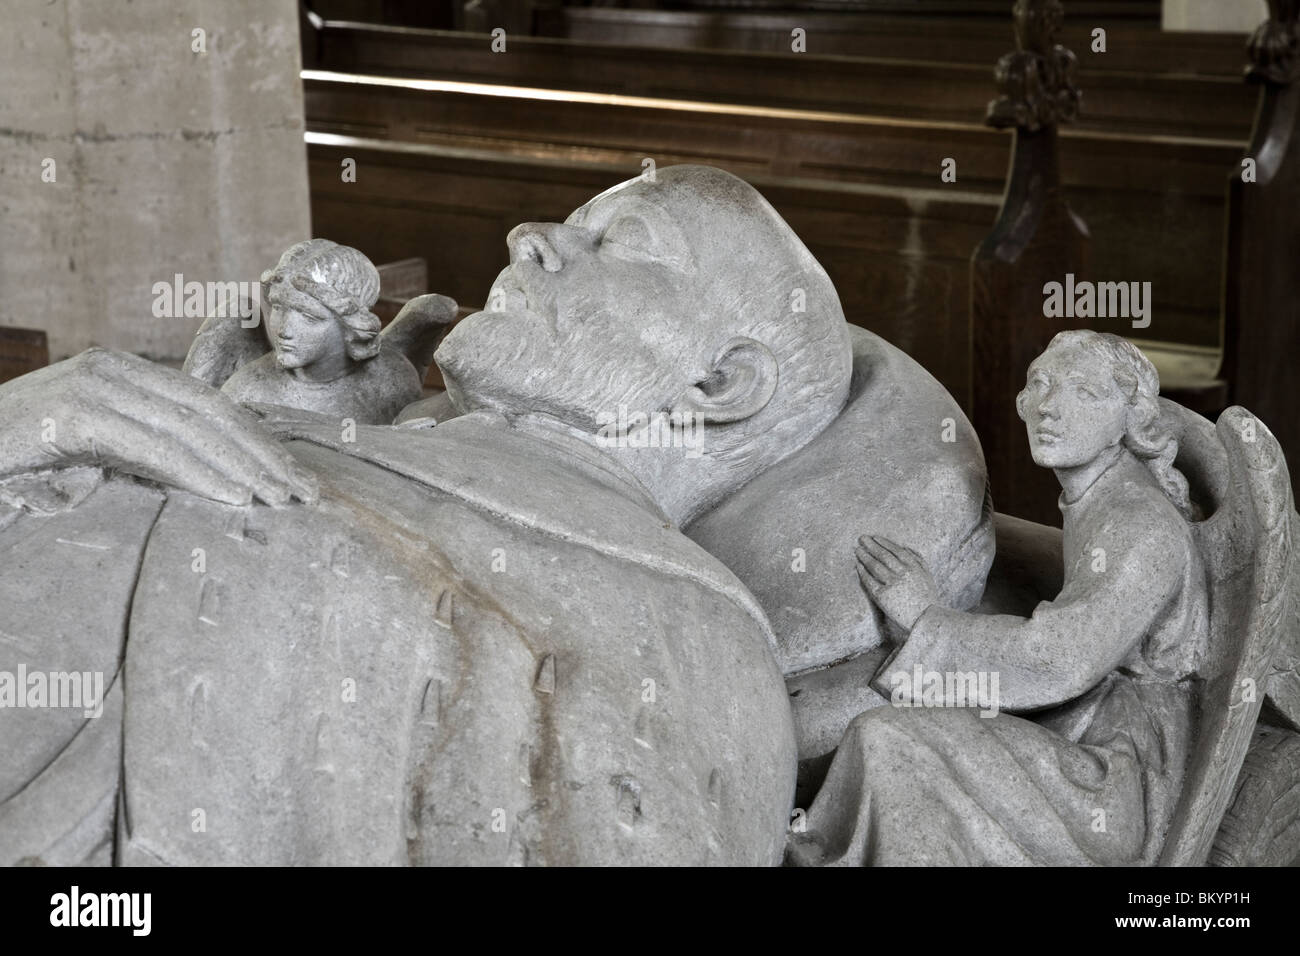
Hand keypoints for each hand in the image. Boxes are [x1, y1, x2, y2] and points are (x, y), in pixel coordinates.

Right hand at [0, 349, 316, 505]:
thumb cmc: (15, 459)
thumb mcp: (88, 451)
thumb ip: (139, 450)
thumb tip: (205, 478)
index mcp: (123, 372)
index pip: (208, 406)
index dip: (256, 441)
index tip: (294, 477)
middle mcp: (114, 369)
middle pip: (210, 413)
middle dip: (263, 455)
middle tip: (305, 494)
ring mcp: (93, 386)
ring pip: (190, 429)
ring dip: (244, 468)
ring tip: (281, 501)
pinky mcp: (73, 415)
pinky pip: (152, 447)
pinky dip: (198, 474)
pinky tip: (232, 499)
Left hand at [855, 534, 938, 630]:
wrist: (926, 620)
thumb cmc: (927, 598)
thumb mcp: (927, 575)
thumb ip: (918, 559)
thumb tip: (905, 546)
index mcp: (914, 567)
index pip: (895, 550)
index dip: (883, 542)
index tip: (874, 537)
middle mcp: (903, 573)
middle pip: (883, 555)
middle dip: (870, 545)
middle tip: (861, 538)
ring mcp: (892, 584)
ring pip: (874, 566)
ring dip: (864, 556)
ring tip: (857, 550)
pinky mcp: (883, 596)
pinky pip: (869, 581)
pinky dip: (862, 572)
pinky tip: (857, 566)